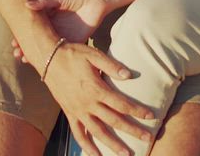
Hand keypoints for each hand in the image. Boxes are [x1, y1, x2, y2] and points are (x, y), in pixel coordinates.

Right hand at [11, 0, 117, 62]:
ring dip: (38, 55)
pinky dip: (55, 58)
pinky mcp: (75, 42)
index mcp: (48, 19)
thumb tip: (26, 5)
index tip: (13, 43)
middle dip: (27, 48)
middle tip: (17, 54)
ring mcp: (64, 37)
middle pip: (38, 41)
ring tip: (26, 60)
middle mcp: (54, 29)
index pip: (32, 29)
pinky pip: (63, 52)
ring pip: (48, 49)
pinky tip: (46, 63)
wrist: (97, 0)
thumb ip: (44, 3)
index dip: (22, 36)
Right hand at [40, 41, 154, 155]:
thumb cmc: (73, 54)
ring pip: (98, 132)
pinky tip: (96, 155)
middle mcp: (87, 103)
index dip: (137, 111)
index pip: (121, 104)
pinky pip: (78, 134)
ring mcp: (77, 111)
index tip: (151, 117)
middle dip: (132, 130)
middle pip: (114, 121)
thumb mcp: (93, 54)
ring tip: (126, 154)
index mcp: (95, 88)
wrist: (48, 58)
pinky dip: (87, 146)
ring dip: (113, 144)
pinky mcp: (69, 113)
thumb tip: (129, 75)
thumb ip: (111, 65)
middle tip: (147, 138)